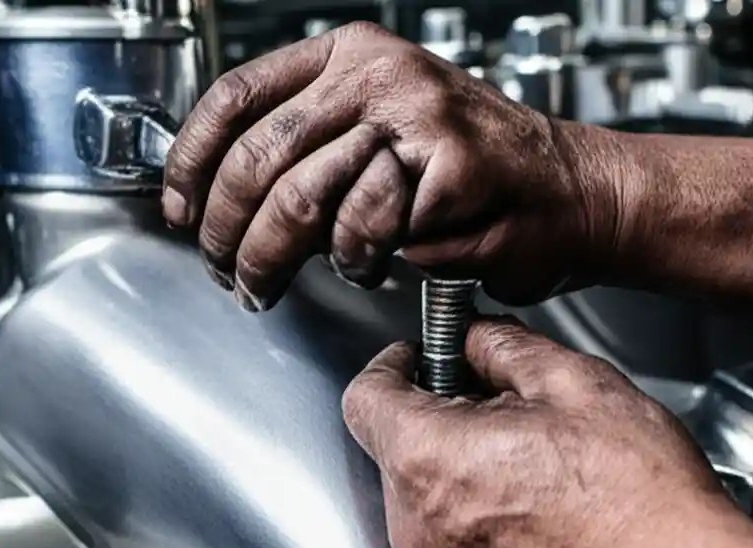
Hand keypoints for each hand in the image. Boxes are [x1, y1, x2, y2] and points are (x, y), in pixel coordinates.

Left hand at [163, 22, 624, 309]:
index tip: (179, 209)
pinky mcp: (449, 163)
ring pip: (301, 197)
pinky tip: (365, 268)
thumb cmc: (478, 179)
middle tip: (225, 270)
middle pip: (259, 155)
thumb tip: (228, 196)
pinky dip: (354, 262)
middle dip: (225, 231)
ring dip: (273, 258)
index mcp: (351, 56)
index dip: (191, 161)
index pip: (236, 95)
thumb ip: (316, 147)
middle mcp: (378, 73)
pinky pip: (367, 228)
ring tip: (268, 285)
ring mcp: (416, 113)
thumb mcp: (382, 135)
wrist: (573, 194)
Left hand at [341, 319, 728, 547]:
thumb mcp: (579, 385)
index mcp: (429, 460)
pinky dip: (481, 510)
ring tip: (540, 453)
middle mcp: (420, 527)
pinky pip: (454, 540)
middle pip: (395, 447)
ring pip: (426, 496)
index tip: (425, 353)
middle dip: (439, 411)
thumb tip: (482, 339)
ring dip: (462, 464)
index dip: (394, 362)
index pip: (365, 396)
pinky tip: (546, 499)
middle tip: (504, 396)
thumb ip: (509, 347)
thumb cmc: (641, 504)